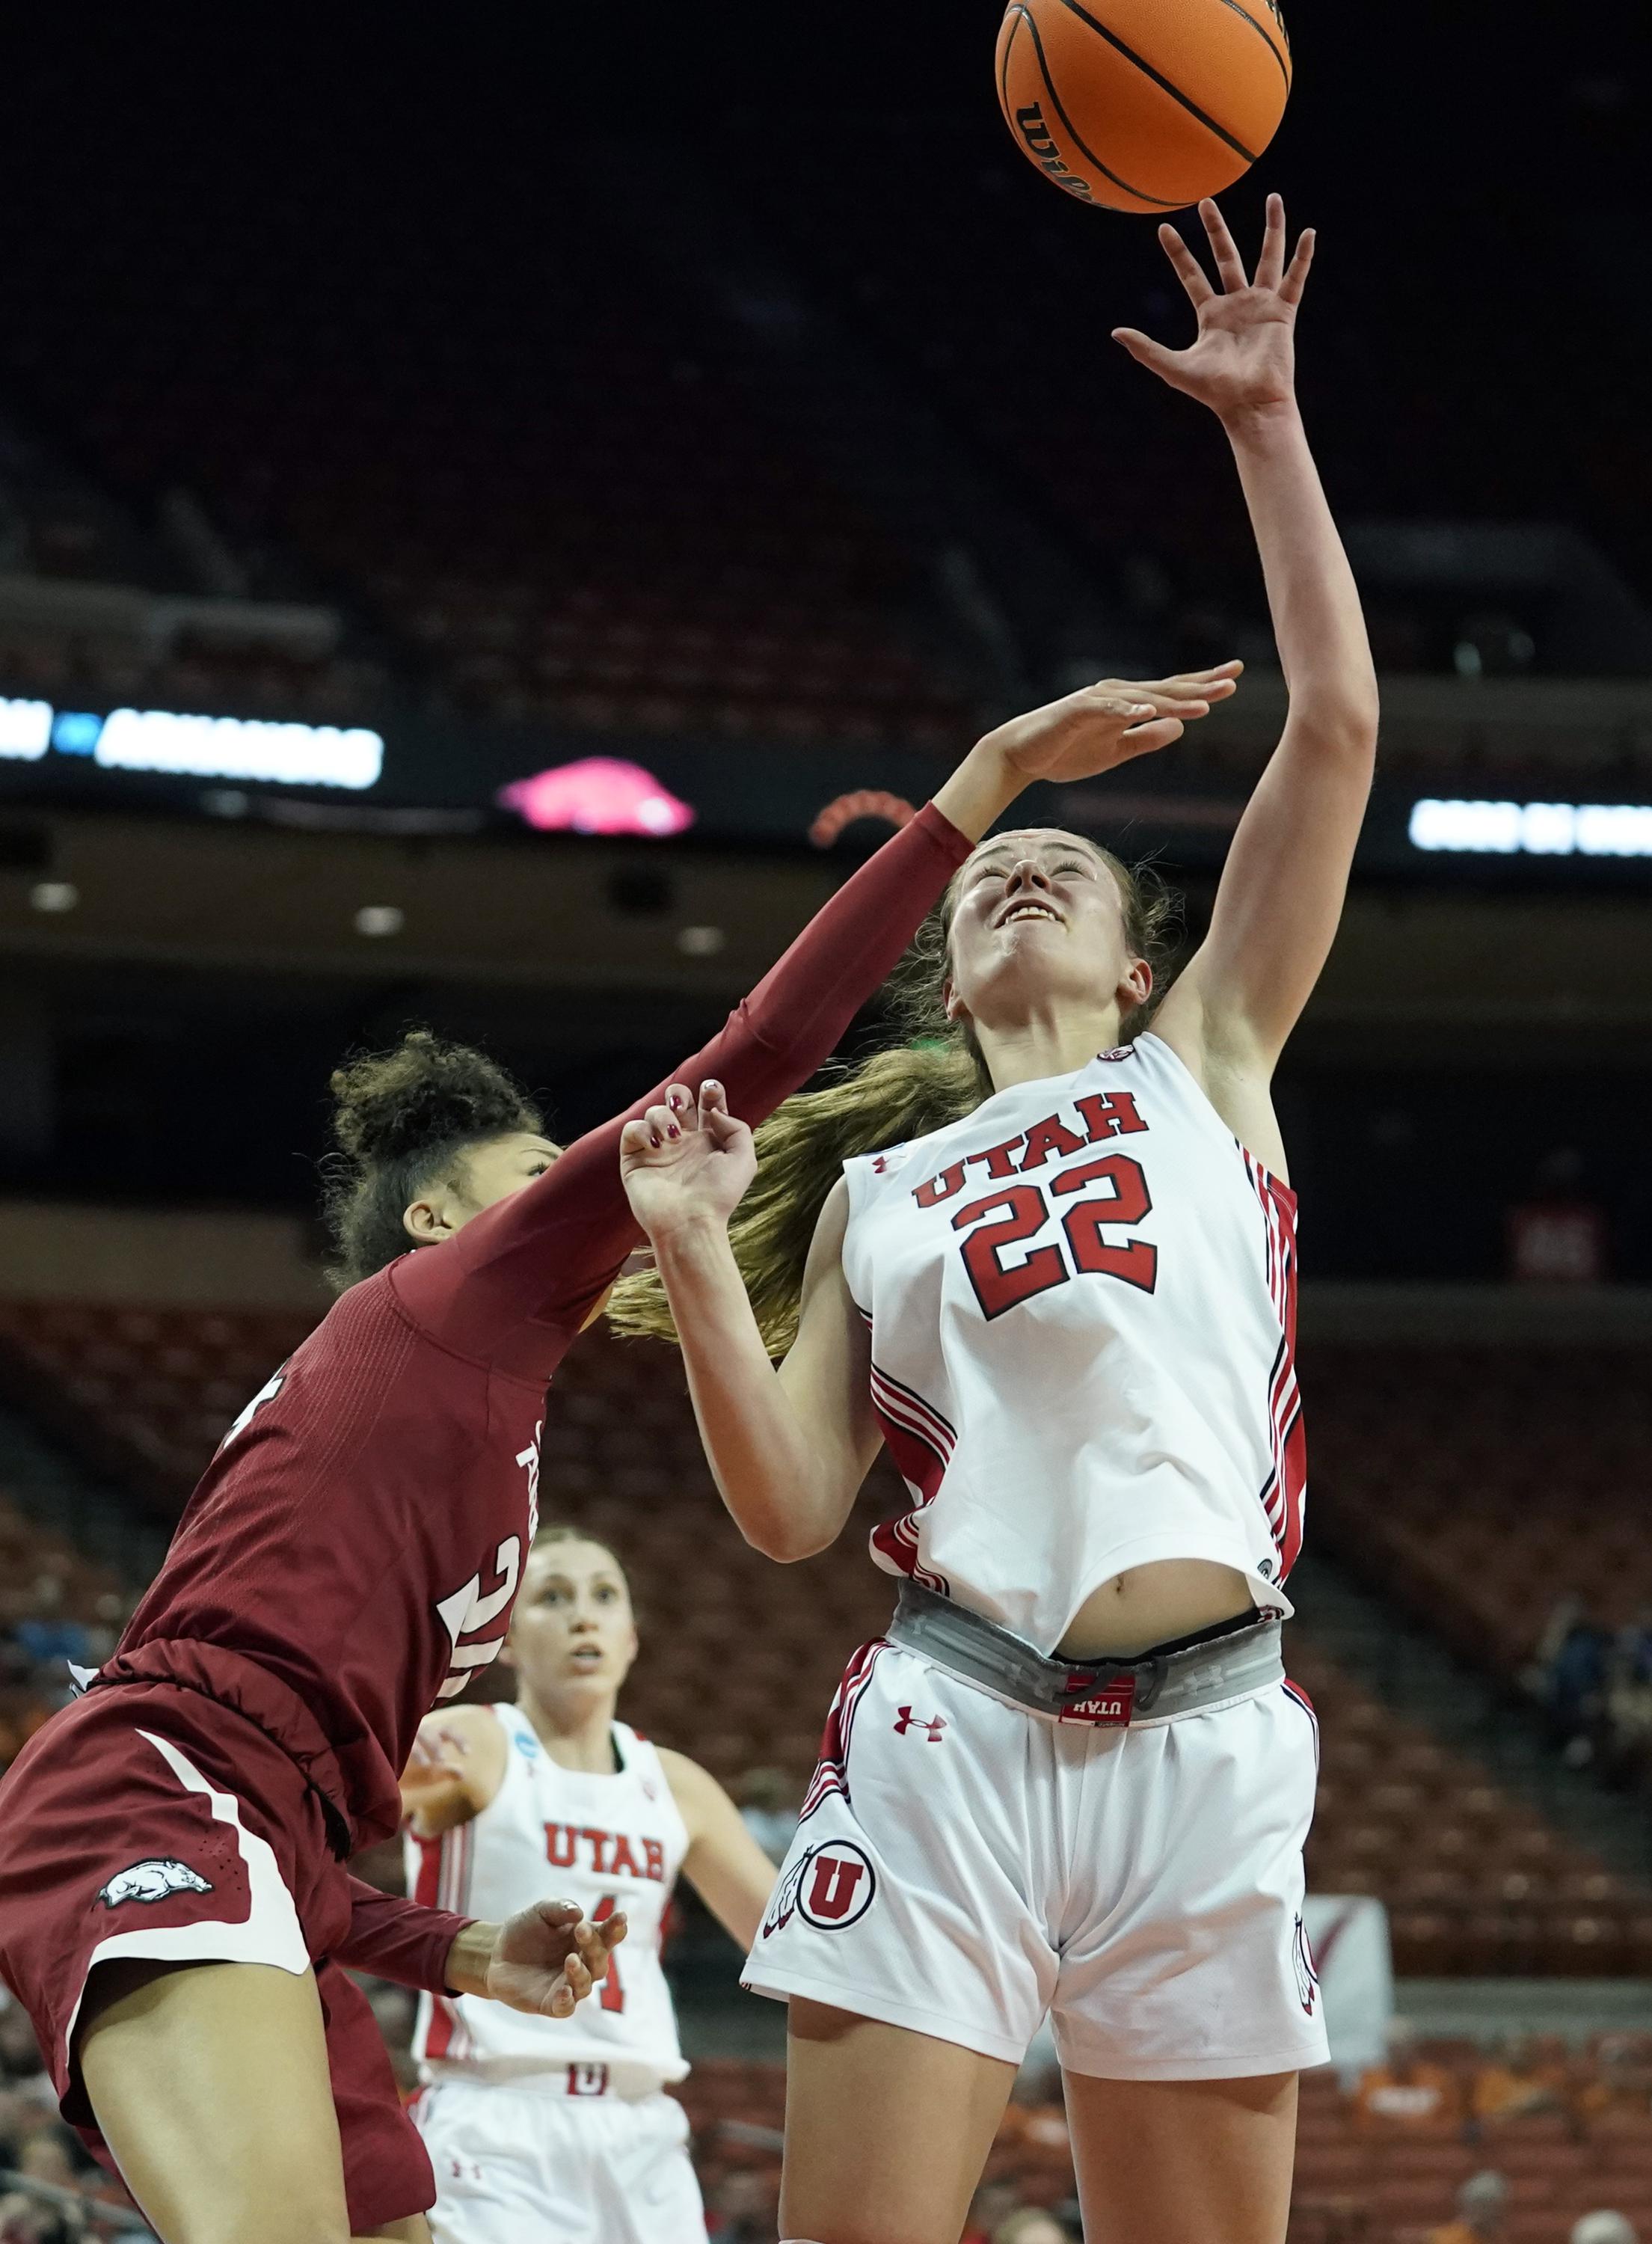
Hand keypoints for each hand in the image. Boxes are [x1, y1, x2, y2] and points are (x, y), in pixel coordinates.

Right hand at [399, 1725, 471, 1823]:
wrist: (378, 1776)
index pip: (448, 1731)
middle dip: (438, 1744)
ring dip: (427, 1746)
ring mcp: (404, 1734)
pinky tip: (418, 1763)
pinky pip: (404, 1742)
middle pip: (434, 1731)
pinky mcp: (391, 1740)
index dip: (459, 1739)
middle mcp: (418, 1731)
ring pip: (420, 1734)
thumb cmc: (405, 1772)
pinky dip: (413, 1751)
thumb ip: (445, 1772)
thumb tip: (462, 1774)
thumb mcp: (428, 1774)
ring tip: (429, 1764)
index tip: (468, 1753)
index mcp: (429, 1735)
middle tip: (442, 1761)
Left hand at [479, 1898, 626, 2019]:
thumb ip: (560, 1909)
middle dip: (595, 1946)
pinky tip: (564, 1991)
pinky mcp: (551, 2004)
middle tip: (582, 1930)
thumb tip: (580, 1914)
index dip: (616, 1928)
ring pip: (586, 1984)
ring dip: (581, 1972)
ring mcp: (568, 1985)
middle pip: (600, 1960)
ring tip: (570, 1959)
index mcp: (585, 1939)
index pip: (607, 1935)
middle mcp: (582, 1964)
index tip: (621, 1917)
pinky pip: (566, 2008)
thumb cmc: (524, 1930)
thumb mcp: (541, 1911)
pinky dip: (567, 2001)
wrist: (495, 1954)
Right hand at [620, 1080, 755, 1242]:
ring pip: (654, 1111)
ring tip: (673, 1136)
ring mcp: (658, 1150)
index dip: (709, 1091)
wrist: (690, 1222)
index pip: (707, 1105)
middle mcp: (683, 1142)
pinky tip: (656, 1145)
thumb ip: (737, 1127)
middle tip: (683, 1105)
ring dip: (663, 1115)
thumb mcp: (744, 1159)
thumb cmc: (719, 1196)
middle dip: (679, 1093)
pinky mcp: (636, 1159)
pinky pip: (632, 1129)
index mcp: (709, 1141)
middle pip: (677, 1100)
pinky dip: (642, 1130)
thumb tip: (714, 1111)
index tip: (710, 1091)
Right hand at [979, 662, 1241, 783]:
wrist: (1022, 755)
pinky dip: (1128, 709)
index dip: (1202, 686)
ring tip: (1205, 705)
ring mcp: (1097, 701)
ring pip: (1143, 697)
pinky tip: (1149, 710)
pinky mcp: (1077, 711)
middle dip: (1200, 686)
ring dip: (1173, 700)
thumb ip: (1146, 739)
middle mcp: (1117, 695)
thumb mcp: (1116, 752)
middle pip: (1165, 689)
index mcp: (1128, 704)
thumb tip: (1180, 727)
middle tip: (1233, 680)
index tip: (1234, 679)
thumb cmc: (1066, 751)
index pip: (1172, 693)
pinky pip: (1107, 709)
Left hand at [1113, 193, 1312, 424]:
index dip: (1178, 252)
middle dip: (1215, 229)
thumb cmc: (1213, 391)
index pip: (1191, 275)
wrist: (1248, 405)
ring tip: (1274, 198)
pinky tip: (1309, 233)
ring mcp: (1260, 305)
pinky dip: (1302, 257)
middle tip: (1206, 201)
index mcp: (1210, 314)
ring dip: (1272, 228)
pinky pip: (1295, 279)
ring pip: (1266, 257)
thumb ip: (1145, 349)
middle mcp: (1236, 304)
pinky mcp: (1282, 312)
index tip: (1163, 228)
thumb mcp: (1173, 366)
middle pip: (1225, 256)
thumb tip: (1115, 333)